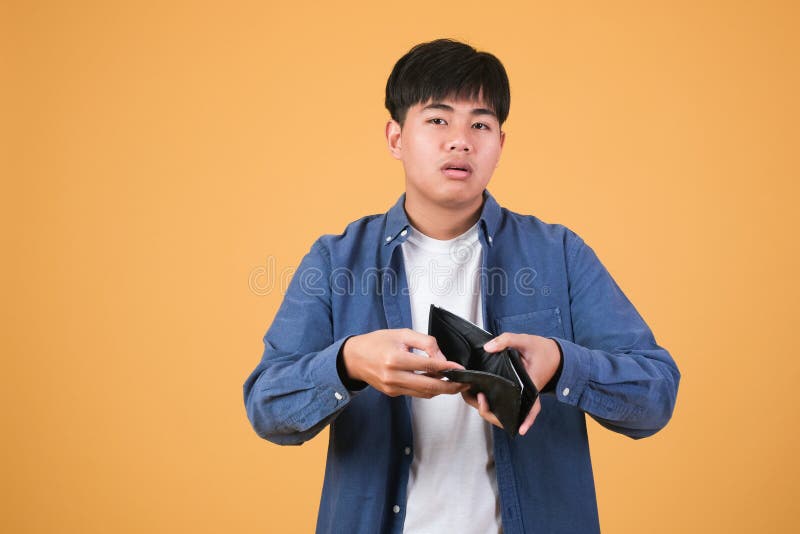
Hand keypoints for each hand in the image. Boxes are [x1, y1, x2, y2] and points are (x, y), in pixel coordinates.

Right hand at [342, 329, 468, 398]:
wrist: (354, 358)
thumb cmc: (376, 342)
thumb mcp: (402, 334)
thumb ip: (425, 342)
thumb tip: (442, 357)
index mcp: (395, 358)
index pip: (428, 365)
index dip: (447, 367)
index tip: (461, 368)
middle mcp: (393, 376)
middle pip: (429, 386)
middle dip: (450, 386)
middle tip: (464, 383)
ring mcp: (393, 388)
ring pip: (424, 393)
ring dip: (441, 390)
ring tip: (454, 383)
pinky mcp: (393, 393)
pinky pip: (416, 393)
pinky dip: (428, 389)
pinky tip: (436, 381)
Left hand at [462, 333, 560, 434]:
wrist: (552, 353)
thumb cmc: (541, 349)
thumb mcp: (525, 340)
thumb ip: (507, 341)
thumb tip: (487, 348)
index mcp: (531, 385)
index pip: (532, 407)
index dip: (528, 419)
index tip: (521, 429)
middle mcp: (526, 394)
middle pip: (512, 412)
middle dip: (492, 411)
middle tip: (478, 398)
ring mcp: (520, 394)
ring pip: (505, 409)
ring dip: (489, 408)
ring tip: (474, 396)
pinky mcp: (515, 391)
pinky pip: (504, 403)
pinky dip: (493, 405)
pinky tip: (480, 402)